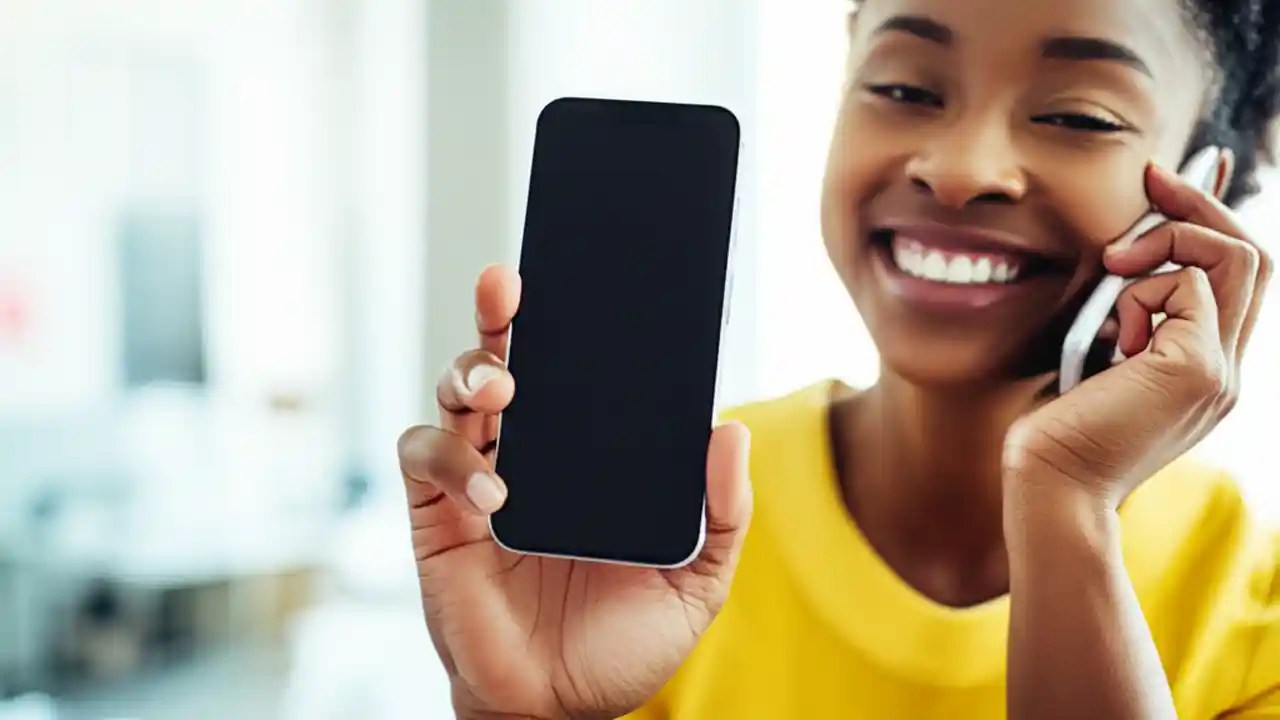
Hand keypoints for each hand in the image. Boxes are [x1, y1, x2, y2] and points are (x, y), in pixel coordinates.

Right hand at [398, 265, 752, 719]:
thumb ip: (721, 513)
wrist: (559, 708)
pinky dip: (449, 461)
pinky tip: (493, 495)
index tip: (587, 280)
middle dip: (502, 315)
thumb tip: (730, 429)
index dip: (576, 324)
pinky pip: (423, 458)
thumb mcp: (695, 580)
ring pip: (457, 393)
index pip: (579, 374)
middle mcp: (532, 454)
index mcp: (589, 457)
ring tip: (502, 386)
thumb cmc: (622, 643)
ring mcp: (480, 479)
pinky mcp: (437, 516)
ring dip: (471, 373)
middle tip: (511, 288)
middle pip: (508, 360)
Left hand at [1004, 156, 1272, 507]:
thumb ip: (1126, 315)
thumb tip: (1123, 260)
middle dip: (1202, 205)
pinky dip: (1139, 290)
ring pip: (1234, 258)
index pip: (1239, 278)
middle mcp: (1227, 369)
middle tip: (1151, 177)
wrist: (1050, 483)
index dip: (1216, 219)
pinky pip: (1187, 284)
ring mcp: (1221, 370)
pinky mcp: (1198, 367)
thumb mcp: (1098, 356)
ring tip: (1112, 275)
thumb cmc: (1057, 427)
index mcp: (1206, 367)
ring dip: (1166, 245)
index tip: (1173, 180)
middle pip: (1253, 257)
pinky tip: (1109, 334)